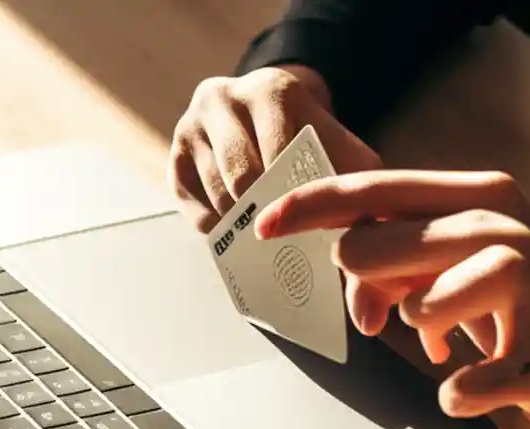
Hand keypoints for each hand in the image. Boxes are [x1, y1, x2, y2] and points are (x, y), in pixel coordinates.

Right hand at [168, 65, 381, 232]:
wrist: (264, 110)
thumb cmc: (304, 134)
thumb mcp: (334, 138)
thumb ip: (351, 170)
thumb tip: (356, 221)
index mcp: (270, 90)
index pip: (279, 152)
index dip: (292, 194)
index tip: (307, 223)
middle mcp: (221, 98)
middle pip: (241, 174)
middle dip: (264, 211)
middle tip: (284, 237)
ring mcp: (191, 126)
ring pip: (217, 194)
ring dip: (242, 223)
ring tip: (263, 238)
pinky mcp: (173, 157)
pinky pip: (193, 208)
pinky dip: (217, 228)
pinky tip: (236, 232)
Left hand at [256, 169, 529, 428]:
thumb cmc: (505, 306)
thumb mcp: (447, 263)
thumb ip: (390, 255)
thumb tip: (348, 283)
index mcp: (480, 194)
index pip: (373, 188)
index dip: (310, 206)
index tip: (261, 227)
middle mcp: (506, 226)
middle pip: (370, 247)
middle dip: (365, 287)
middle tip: (393, 313)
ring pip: (412, 307)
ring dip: (421, 330)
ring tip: (457, 334)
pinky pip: (461, 383)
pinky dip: (456, 392)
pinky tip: (470, 385)